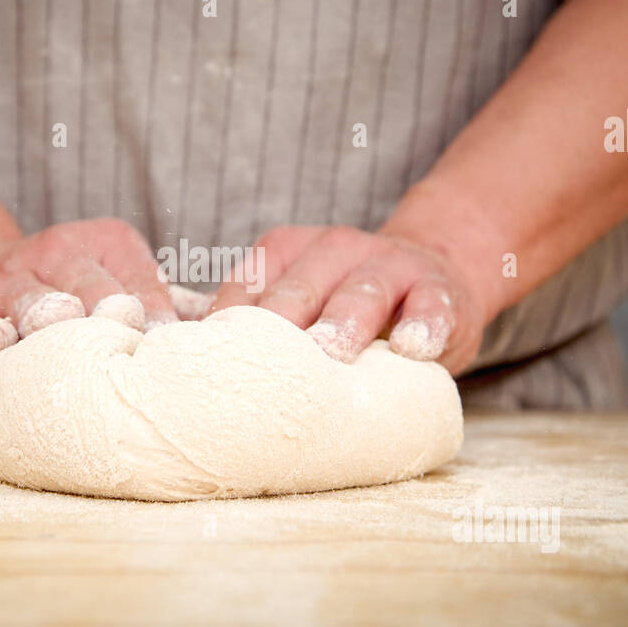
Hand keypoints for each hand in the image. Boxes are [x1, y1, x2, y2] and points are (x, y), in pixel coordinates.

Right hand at [0, 219, 176, 367]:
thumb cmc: (74, 294)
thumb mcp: (120, 278)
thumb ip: (171, 302)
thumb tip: (242, 327)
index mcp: (108, 245)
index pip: (141, 281)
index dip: (157, 318)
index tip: (170, 349)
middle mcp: (58, 254)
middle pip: (90, 288)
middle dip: (107, 311)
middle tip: (124, 334)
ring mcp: (10, 283)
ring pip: (35, 303)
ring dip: (49, 318)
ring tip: (60, 330)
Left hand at [209, 225, 485, 373]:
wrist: (434, 274)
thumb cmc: (345, 309)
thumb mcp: (302, 302)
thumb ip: (258, 329)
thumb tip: (189, 377)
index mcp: (287, 252)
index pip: (249, 289)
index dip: (229, 329)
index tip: (209, 369)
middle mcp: (334, 250)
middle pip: (300, 289)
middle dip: (280, 326)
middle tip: (264, 367)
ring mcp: (389, 266)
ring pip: (361, 293)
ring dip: (344, 323)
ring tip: (331, 354)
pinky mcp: (439, 291)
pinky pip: (430, 307)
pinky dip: (423, 326)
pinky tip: (413, 349)